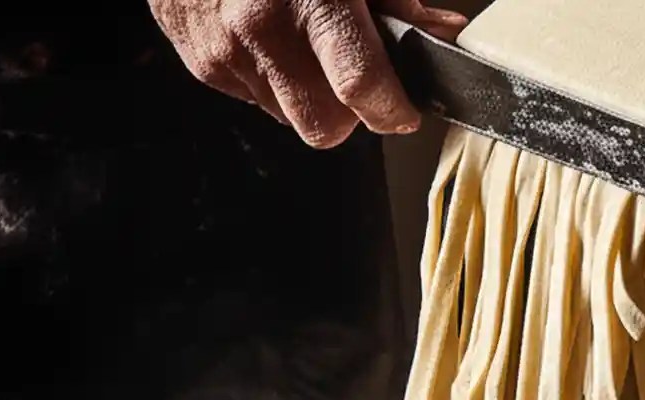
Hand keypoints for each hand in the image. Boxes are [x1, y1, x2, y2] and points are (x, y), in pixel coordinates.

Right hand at [150, 0, 467, 147]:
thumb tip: (441, 33)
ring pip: (287, 116)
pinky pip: (254, 98)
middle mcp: (263, 28)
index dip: (391, 109)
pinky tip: (270, 40)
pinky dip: (271, 79)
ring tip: (304, 45)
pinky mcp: (203, 65)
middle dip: (346, 114)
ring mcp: (226, 52)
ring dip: (306, 95)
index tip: (403, 112)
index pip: (360, 83)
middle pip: (323, 126)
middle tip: (352, 79)